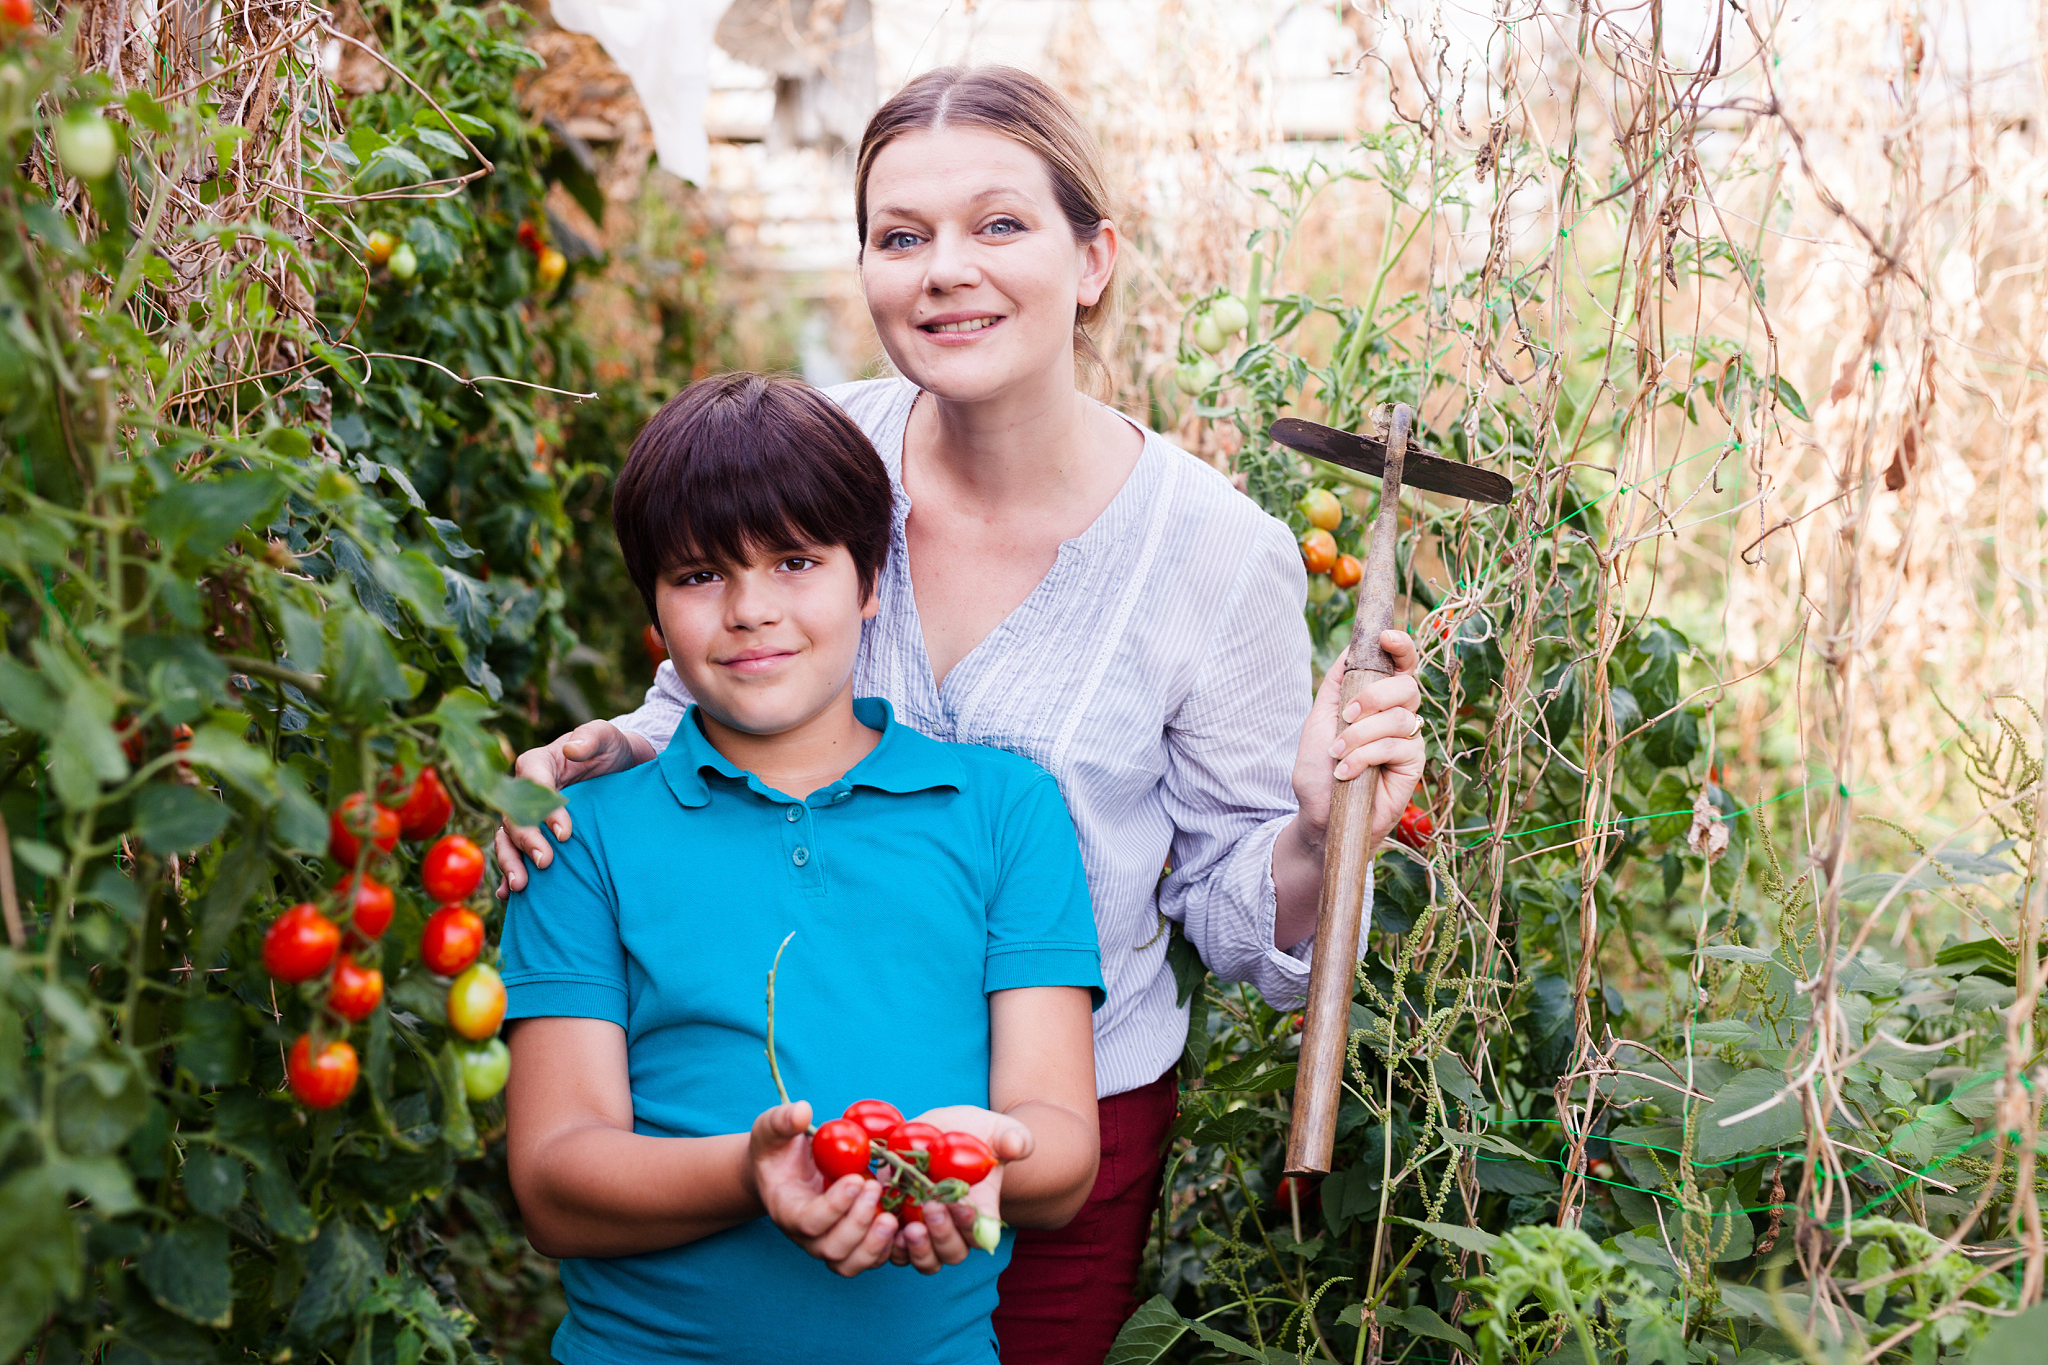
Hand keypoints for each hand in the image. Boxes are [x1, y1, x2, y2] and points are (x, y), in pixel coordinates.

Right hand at [493, 720, 656, 897]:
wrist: (619, 771)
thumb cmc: (610, 750)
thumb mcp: (606, 736)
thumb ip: (591, 737)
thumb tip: (572, 749)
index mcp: (536, 764)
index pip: (533, 787)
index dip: (544, 810)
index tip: (566, 833)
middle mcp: (524, 792)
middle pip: (513, 817)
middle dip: (526, 841)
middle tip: (545, 862)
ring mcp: (526, 816)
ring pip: (507, 840)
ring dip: (511, 862)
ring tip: (521, 886)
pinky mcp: (534, 836)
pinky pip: (515, 855)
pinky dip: (509, 874)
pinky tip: (510, 896)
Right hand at [749, 1102, 900, 1276]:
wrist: (786, 1170)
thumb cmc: (779, 1148)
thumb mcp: (772, 1129)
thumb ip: (782, 1120)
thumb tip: (803, 1111)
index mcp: (787, 1210)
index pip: (808, 1222)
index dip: (834, 1206)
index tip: (855, 1179)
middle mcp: (807, 1236)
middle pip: (831, 1249)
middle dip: (858, 1222)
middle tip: (876, 1188)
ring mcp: (829, 1243)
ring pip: (850, 1263)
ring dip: (874, 1244)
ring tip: (892, 1216)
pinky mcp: (851, 1244)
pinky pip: (869, 1259)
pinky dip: (887, 1248)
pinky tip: (902, 1223)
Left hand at [885, 1105, 1031, 1270]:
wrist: (942, 1134)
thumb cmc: (977, 1135)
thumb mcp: (999, 1130)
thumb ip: (1013, 1138)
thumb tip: (1017, 1146)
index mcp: (981, 1212)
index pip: (980, 1234)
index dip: (970, 1226)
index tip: (962, 1205)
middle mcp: (953, 1229)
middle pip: (951, 1253)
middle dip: (941, 1235)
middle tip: (930, 1207)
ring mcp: (924, 1232)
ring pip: (924, 1260)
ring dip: (916, 1250)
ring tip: (907, 1228)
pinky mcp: (897, 1225)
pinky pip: (890, 1250)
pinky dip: (885, 1244)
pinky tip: (881, 1223)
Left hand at [1291, 630, 1425, 848]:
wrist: (1320, 816)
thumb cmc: (1319, 770)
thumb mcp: (1319, 720)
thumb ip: (1337, 686)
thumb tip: (1351, 649)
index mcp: (1377, 698)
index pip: (1401, 664)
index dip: (1401, 646)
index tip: (1386, 637)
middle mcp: (1397, 714)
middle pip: (1407, 686)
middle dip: (1374, 696)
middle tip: (1346, 715)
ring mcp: (1408, 739)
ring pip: (1398, 718)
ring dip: (1359, 735)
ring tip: (1337, 754)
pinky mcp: (1412, 765)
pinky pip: (1396, 746)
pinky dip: (1365, 757)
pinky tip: (1346, 772)